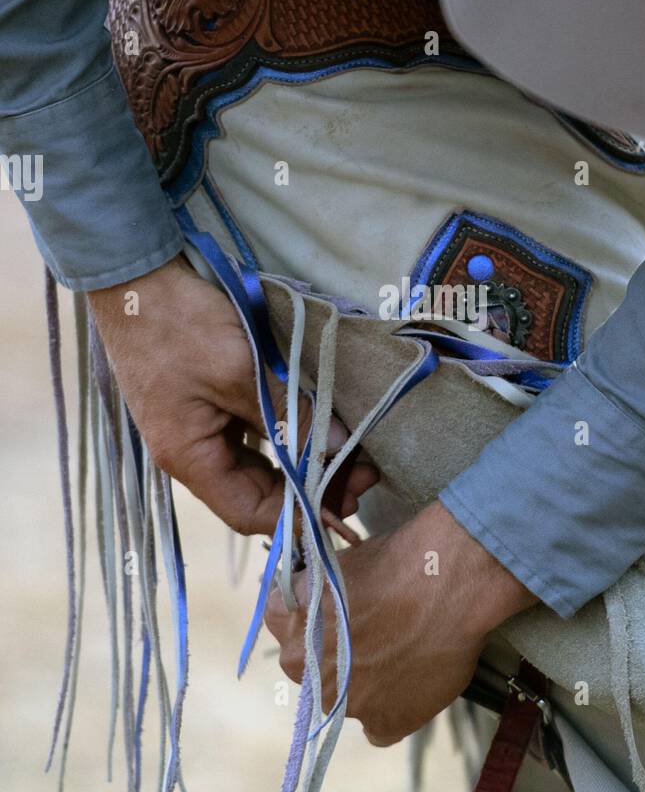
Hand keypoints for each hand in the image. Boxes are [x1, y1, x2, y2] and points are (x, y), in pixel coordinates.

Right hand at [87, 254, 376, 535]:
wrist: (135, 276)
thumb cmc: (180, 323)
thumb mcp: (240, 369)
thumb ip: (289, 412)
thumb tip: (340, 449)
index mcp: (188, 456)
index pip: (250, 512)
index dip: (299, 516)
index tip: (346, 501)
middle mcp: (190, 452)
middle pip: (257, 492)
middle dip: (311, 489)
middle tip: (363, 474)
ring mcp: (197, 427)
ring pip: (259, 464)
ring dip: (302, 462)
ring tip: (351, 454)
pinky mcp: (205, 403)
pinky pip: (251, 435)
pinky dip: (285, 435)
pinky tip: (316, 426)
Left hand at [264, 499, 536, 744]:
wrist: (445, 585)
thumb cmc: (394, 562)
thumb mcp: (338, 565)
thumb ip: (320, 592)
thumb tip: (327, 600)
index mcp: (288, 626)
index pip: (281, 621)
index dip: (310, 613)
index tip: (334, 606)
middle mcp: (305, 672)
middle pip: (311, 666)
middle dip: (334, 654)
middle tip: (372, 632)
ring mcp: (344, 704)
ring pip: (346, 699)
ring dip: (364, 684)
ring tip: (402, 656)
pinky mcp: (384, 724)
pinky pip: (380, 730)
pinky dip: (394, 714)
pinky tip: (412, 685)